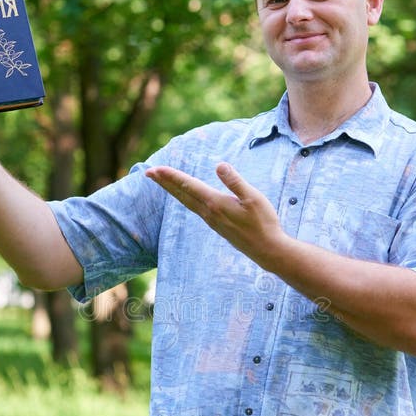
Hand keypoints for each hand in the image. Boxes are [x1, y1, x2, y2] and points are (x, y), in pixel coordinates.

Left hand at [145, 162, 285, 267]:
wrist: (267, 250)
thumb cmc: (263, 223)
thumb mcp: (253, 198)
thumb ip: (235, 181)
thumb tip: (219, 165)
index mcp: (216, 204)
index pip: (189, 186)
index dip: (172, 176)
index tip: (156, 169)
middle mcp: (209, 213)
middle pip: (182, 194)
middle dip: (165, 182)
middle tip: (148, 172)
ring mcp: (212, 221)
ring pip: (187, 202)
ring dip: (173, 190)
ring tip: (161, 181)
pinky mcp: (217, 225)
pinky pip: (195, 208)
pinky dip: (185, 199)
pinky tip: (185, 197)